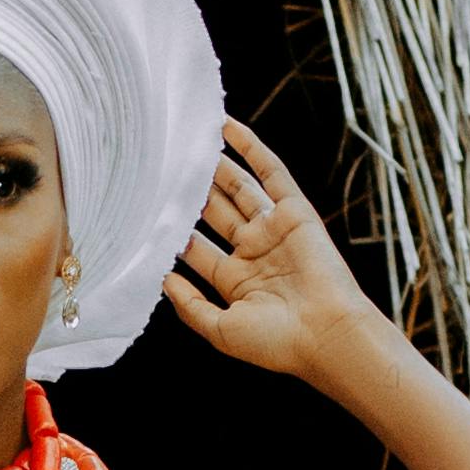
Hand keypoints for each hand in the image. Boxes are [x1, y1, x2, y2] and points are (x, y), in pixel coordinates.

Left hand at [163, 117, 378, 384]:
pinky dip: (250, 149)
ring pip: (237, 189)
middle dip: (190, 191)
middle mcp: (254, 251)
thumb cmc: (277, 342)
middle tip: (162, 166)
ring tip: (187, 141)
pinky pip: (270, 173)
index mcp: (236, 280)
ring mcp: (274, 230)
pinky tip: (227, 127)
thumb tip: (161, 280)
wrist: (326, 334)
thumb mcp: (220, 330)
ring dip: (214, 165)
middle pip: (214, 212)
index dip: (172, 229)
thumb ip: (190, 306)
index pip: (196, 248)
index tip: (143, 210)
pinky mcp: (295, 212)